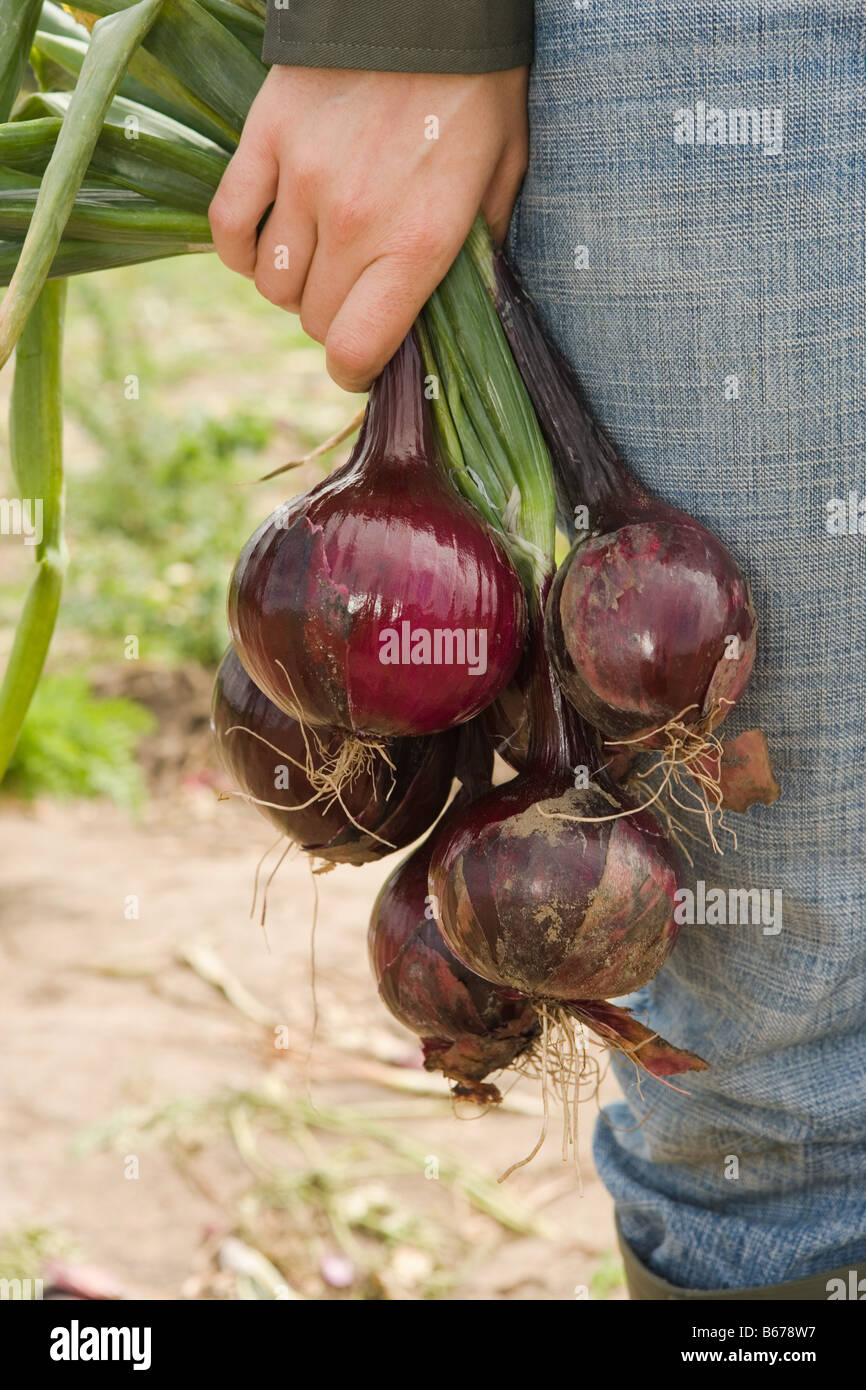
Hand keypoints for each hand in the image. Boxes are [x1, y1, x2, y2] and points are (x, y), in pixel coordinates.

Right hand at [209, 65, 528, 390]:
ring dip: (291, 285)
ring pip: (271, 282)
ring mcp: (302, 181)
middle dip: (332, 320)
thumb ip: (478, 250)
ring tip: (316, 261)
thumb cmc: (477, 88)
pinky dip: (241, 248)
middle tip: (353, 293)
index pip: (354, 351)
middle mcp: (354, 223)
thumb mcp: (502, 176)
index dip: (355, 370)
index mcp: (417, 244)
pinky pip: (229, 225)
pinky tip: (265, 241)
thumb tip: (455, 306)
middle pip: (312, 320)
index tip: (362, 362)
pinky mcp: (264, 139)